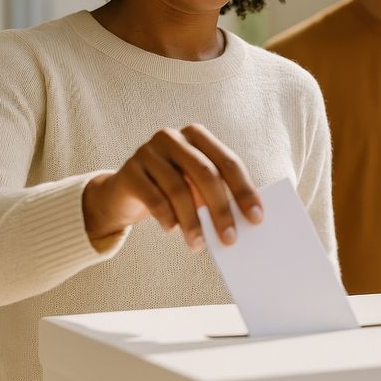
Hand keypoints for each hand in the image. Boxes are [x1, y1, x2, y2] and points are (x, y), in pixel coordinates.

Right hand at [82, 124, 262, 251]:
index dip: (244, 191)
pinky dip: (167, 218)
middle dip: (221, 209)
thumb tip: (246, 221)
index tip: (256, 218)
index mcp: (197, 135)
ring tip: (198, 245)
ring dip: (192, 222)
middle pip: (204, 173)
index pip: (228, 162)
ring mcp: (148, 152)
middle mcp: (172, 137)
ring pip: (178, 189)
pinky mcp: (129, 171)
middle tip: (230, 238)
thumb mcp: (196, 186)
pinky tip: (172, 230)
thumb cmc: (172, 189)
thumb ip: (218, 194)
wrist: (124, 192)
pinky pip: (153, 198)